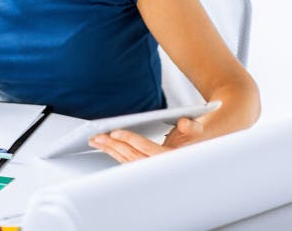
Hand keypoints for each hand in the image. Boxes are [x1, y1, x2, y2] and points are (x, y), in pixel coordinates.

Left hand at [88, 117, 204, 163]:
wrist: (196, 148)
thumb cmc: (194, 138)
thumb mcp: (196, 129)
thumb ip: (192, 125)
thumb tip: (184, 122)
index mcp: (172, 158)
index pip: (147, 149)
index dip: (130, 140)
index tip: (115, 132)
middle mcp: (160, 166)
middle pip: (132, 156)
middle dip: (113, 146)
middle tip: (98, 136)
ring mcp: (151, 169)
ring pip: (127, 160)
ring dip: (109, 150)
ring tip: (95, 140)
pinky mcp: (144, 167)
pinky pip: (126, 162)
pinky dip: (113, 154)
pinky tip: (104, 146)